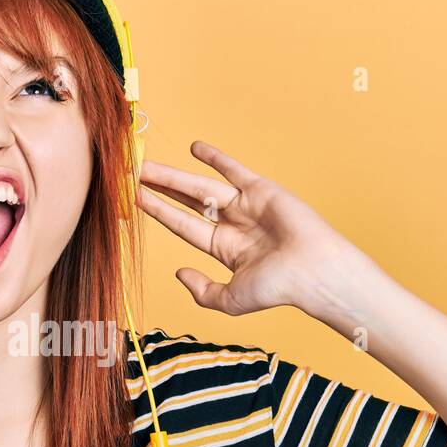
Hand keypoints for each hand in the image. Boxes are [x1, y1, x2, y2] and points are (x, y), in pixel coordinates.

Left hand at [136, 140, 367, 316]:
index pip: (183, 226)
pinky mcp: (261, 190)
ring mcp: (246, 206)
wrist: (312, 271)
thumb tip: (179, 273)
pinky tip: (193, 147)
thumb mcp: (229, 299)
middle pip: (188, 202)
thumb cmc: (276, 288)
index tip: (136, 199)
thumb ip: (202, 290)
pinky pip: (233, 170)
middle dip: (162, 190)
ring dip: (175, 176)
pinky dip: (215, 158)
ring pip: (202, 186)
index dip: (159, 212)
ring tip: (148, 165)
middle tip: (134, 175)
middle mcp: (232, 225)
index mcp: (224, 249)